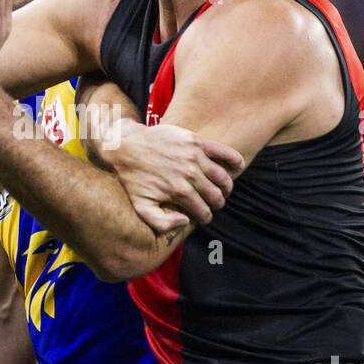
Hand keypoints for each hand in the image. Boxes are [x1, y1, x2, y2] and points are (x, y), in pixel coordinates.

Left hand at [102, 118, 244, 232]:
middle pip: (216, 195)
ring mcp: (194, 156)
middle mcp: (190, 174)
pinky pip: (222, 151)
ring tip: (223, 190)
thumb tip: (185, 222)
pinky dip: (234, 159)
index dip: (206, 217)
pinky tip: (238, 166)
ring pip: (222, 177)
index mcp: (179, 191)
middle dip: (217, 203)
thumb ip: (161, 223)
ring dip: (226, 187)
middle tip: (215, 203)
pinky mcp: (195, 140)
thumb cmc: (132, 178)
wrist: (125, 146)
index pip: (204, 211)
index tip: (205, 217)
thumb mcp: (140, 207)